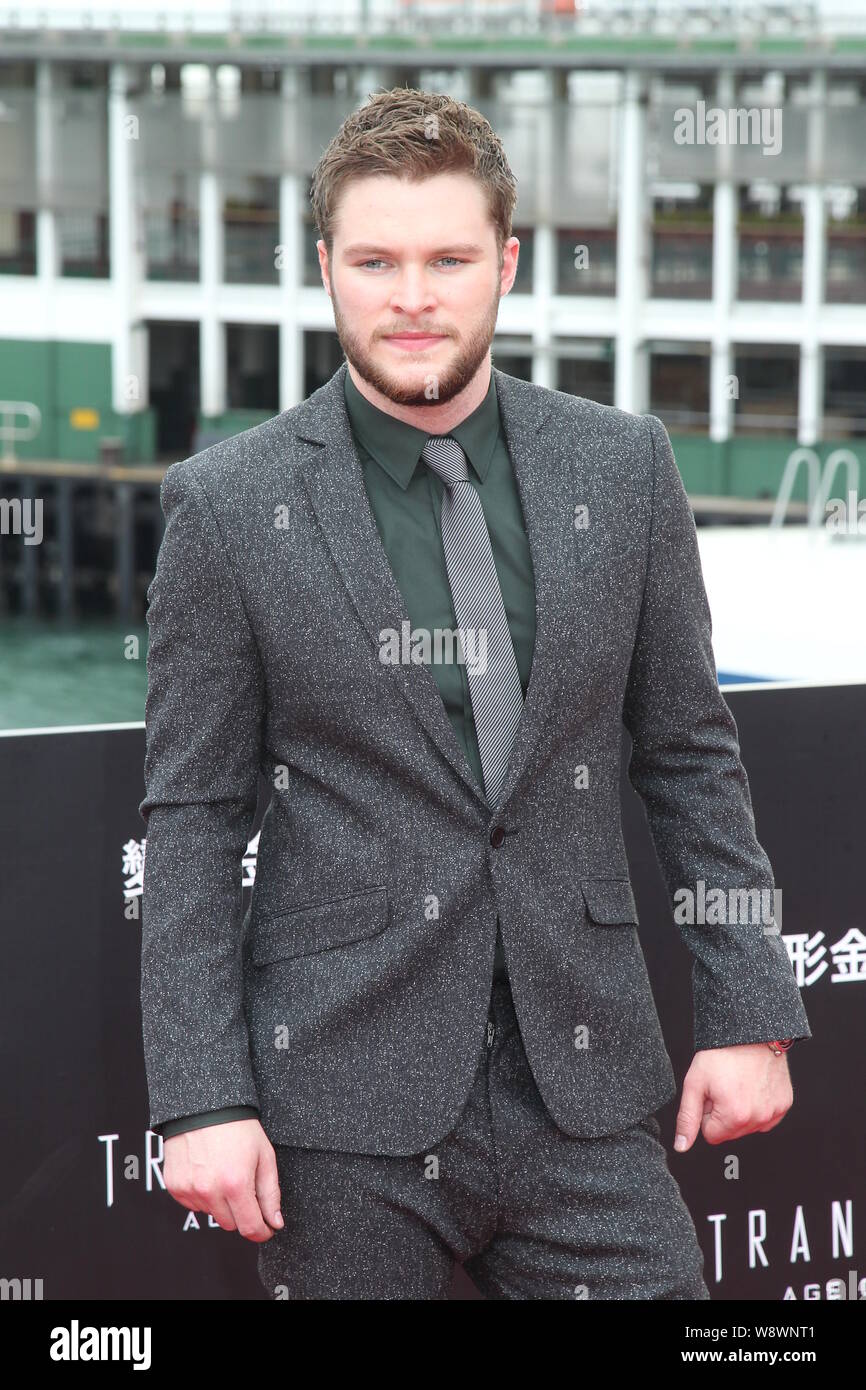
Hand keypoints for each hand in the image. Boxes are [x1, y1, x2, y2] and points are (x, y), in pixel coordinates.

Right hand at [162, 1118, 282, 1241]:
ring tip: (223, 1172)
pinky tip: (207, 1171)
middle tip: (244, 1185)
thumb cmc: (238, 1128)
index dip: (262, 1231)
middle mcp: (210, 1191)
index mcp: (236, 1184)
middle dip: (241, 1211)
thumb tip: (275, 1222)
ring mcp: (189, 1189)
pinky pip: (193, 1204)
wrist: (204, 1105)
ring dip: (220, 1202)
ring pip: (211, 1214)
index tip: (267, 1228)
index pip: (250, 1228)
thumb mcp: (264, 1156)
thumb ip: (270, 1193)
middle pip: (231, 1224)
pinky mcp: (175, 1186)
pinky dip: (202, 1194)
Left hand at [673, 1043, 793, 1151]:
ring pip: (748, 1127)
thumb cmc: (722, 1054)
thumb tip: (682, 1146)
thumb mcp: (695, 1083)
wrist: (751, 1032)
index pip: (711, 1135)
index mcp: (734, 1116)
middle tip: (724, 1086)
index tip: (711, 1093)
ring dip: (740, 1111)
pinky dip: (757, 1106)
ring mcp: (774, 1112)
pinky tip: (753, 1086)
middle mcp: (758, 1119)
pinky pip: (765, 1118)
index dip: (706, 1113)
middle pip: (730, 1133)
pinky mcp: (785, 1104)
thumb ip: (687, 1118)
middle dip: (723, 1114)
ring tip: (738, 1084)